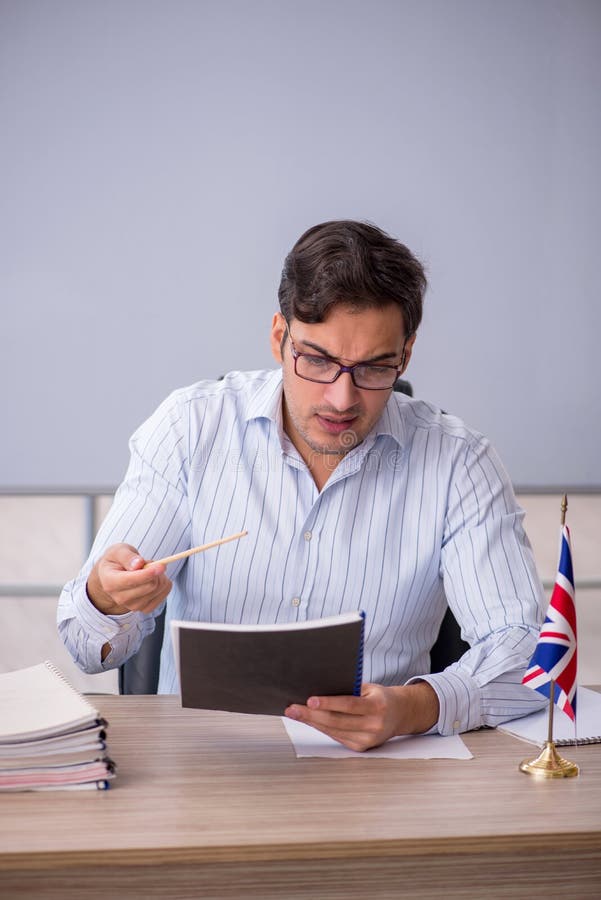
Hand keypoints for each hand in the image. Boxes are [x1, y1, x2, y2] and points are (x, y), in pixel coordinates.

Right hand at [87, 543, 171, 616]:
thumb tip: (138, 564)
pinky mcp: (144, 609)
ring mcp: (133, 606)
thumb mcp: (117, 551)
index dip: (147, 574)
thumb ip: (127, 556)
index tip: (161, 565)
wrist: (113, 576)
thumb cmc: (116, 561)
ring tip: (149, 570)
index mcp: (110, 582)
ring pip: (158, 589)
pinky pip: (163, 594)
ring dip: (160, 576)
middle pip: (149, 586)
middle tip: (149, 563)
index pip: (131, 581)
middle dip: (155, 571)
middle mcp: (120, 598)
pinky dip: (164, 584)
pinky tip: (155, 579)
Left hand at [285, 681, 439, 751]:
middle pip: (336, 721)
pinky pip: (336, 736)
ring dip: (311, 722)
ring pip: (333, 730)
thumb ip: (348, 689)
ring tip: (295, 713)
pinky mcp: (360, 747)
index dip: (328, 703)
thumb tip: (319, 687)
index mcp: (377, 707)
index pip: (348, 705)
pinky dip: (321, 728)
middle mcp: (373, 726)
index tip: (309, 700)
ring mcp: (367, 740)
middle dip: (311, 715)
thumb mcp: (369, 688)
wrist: (399, 714)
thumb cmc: (379, 697)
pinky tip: (309, 720)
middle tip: (293, 708)